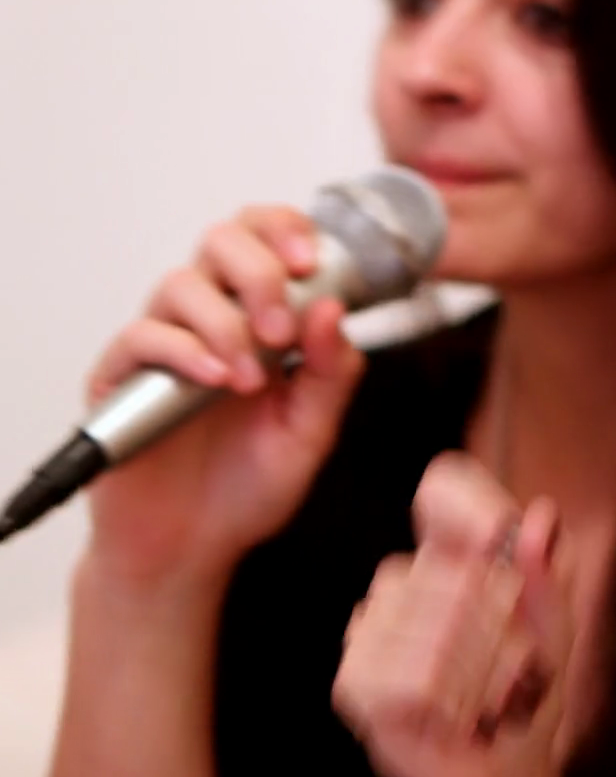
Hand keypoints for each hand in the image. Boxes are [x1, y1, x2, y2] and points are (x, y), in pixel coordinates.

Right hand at [80, 206, 363, 593]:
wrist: (195, 545)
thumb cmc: (251, 483)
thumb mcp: (312, 430)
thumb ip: (332, 372)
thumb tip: (332, 309)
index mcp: (261, 318)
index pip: (266, 239)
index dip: (287, 231)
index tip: (311, 261)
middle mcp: (211, 319)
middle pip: (222, 241)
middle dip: (260, 272)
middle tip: (282, 330)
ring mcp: (164, 345)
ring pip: (182, 284)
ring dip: (226, 323)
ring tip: (250, 379)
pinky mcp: (121, 378)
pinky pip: (141, 337)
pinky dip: (183, 351)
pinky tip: (213, 381)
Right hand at [334, 454, 574, 776]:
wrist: (506, 762)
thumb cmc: (528, 686)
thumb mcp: (556, 624)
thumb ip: (552, 569)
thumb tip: (541, 515)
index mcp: (453, 553)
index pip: (444, 484)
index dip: (472, 502)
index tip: (498, 535)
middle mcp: (406, 581)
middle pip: (458, 573)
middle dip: (502, 628)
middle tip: (510, 658)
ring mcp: (373, 630)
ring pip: (438, 629)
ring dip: (482, 673)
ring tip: (484, 691)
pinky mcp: (355, 681)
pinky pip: (413, 678)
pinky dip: (451, 703)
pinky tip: (454, 713)